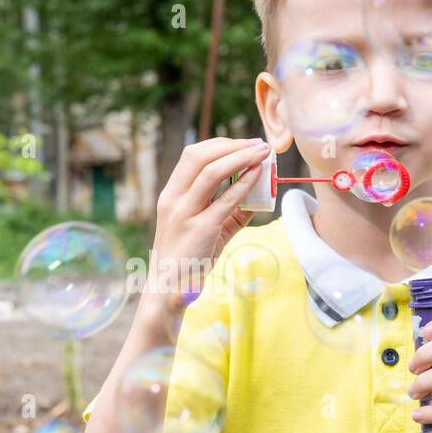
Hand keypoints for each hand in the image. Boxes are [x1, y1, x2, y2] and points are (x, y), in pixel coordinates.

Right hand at [147, 137, 268, 316]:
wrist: (169, 289)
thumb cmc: (188, 258)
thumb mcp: (206, 228)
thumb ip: (229, 211)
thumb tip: (259, 195)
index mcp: (171, 195)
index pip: (192, 155)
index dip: (221, 144)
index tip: (245, 143)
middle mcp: (173, 199)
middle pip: (200, 155)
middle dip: (233, 145)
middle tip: (258, 144)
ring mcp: (184, 213)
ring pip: (212, 171)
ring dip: (240, 157)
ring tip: (263, 153)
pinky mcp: (200, 229)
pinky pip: (225, 200)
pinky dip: (244, 183)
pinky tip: (259, 176)